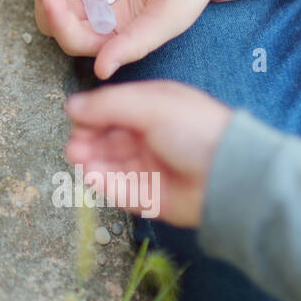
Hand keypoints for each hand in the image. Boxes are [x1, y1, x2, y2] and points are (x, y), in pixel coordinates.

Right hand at [63, 81, 231, 226]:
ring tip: (78, 159)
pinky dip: (103, 183)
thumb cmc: (195, 131)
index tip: (76, 120)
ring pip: (109, 164)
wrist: (229, 176)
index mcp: (153, 109)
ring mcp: (149, 167)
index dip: (91, 115)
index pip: (112, 110)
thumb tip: (71, 106)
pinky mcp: (149, 196)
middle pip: (106, 138)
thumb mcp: (151, 105)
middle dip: (87, 140)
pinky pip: (119, 189)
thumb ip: (108, 104)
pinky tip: (92, 176)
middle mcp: (149, 137)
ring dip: (90, 161)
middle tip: (75, 145)